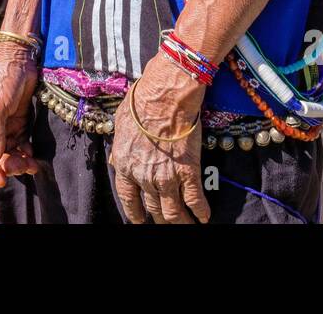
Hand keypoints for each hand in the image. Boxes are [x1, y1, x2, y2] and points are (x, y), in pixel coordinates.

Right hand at [0, 43, 39, 187]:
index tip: (2, 180)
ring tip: (31, 164)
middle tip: (23, 168)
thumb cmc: (3, 78)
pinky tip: (32, 153)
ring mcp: (5, 124)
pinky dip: (26, 150)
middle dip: (9, 165)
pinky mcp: (18, 120)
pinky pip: (20, 142)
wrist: (21, 59)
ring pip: (10, 151)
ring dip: (19, 160)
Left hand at [110, 55, 208, 224]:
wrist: (165, 96)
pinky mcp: (188, 171)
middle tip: (165, 223)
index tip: (140, 220)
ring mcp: (167, 176)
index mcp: (126, 164)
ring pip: (173, 211)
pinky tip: (204, 217)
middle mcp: (144, 176)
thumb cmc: (141, 102)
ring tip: (187, 226)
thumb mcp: (120, 124)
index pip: (128, 199)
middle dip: (160, 219)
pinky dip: (200, 211)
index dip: (135, 213)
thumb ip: (121, 146)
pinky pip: (195, 199)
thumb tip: (119, 156)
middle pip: (153, 208)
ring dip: (181, 221)